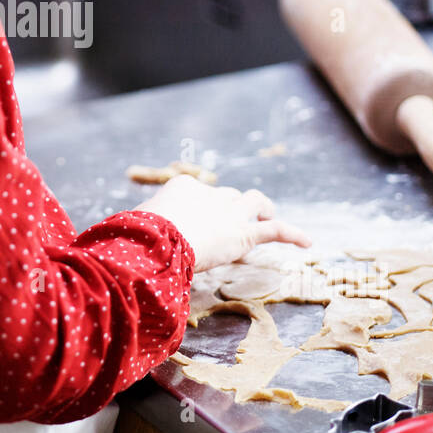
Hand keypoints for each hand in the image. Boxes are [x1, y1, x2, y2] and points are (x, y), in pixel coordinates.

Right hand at [133, 175, 310, 270]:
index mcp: (183, 187)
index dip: (200, 208)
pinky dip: (293, 234)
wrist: (160, 239)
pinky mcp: (245, 234)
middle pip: (226, 196)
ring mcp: (230, 212)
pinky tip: (307, 242)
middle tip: (224, 228)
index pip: (197, 193)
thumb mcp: (137, 227)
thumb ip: (141, 231)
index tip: (193, 223)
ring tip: (266, 216)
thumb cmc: (141, 235)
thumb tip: (124, 244)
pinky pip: (275, 230)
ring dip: (262, 208)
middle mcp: (210, 194)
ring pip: (254, 201)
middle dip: (228, 208)